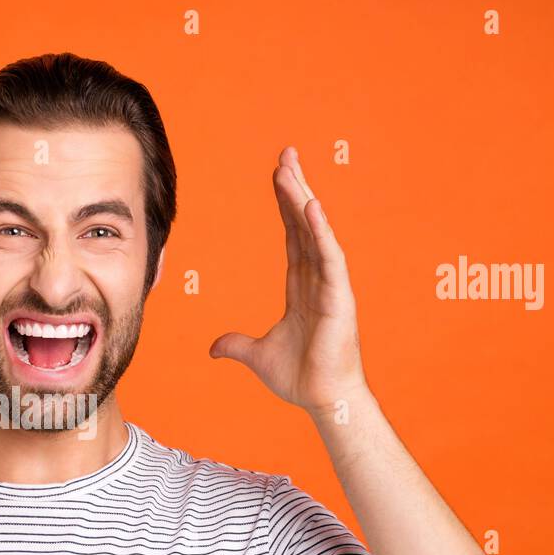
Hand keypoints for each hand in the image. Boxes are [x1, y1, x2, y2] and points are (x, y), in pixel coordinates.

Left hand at [209, 146, 368, 415]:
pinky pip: (330, 258)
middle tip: (285, 154)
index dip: (285, 205)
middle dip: (295, 189)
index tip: (278, 175)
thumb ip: (236, 345)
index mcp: (301, 287)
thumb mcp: (257, 356)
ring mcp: (331, 287)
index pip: (292, 236)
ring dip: (302, 200)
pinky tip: (311, 208)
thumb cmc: (301, 377)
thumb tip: (214, 347)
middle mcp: (318, 280)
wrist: (323, 400)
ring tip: (290, 169)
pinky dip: (321, 233)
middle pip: (304, 224)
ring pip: (314, 233)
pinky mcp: (339, 299)